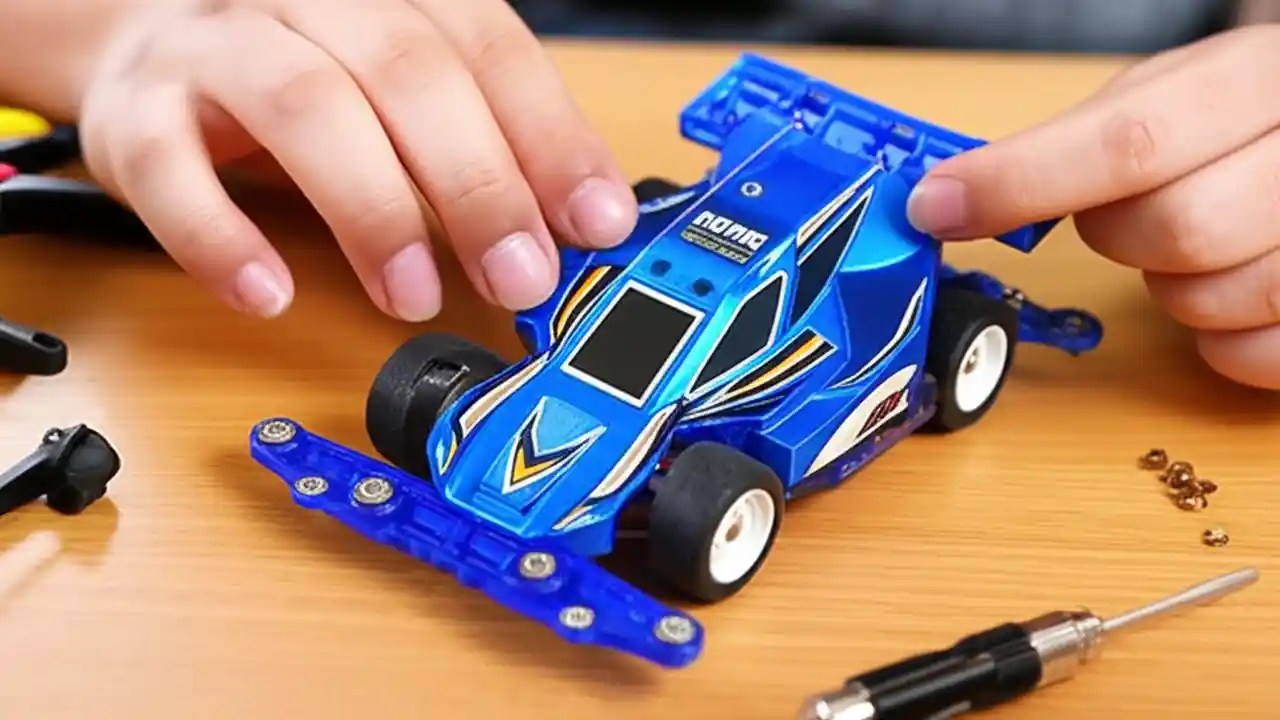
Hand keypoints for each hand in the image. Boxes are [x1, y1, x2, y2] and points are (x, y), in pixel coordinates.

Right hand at [75, 0, 636, 319]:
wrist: (148, 42)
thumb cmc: (307, 74)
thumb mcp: (407, 90)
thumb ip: (491, 140)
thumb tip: (584, 223)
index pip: (490, 49)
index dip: (551, 138)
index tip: (597, 223)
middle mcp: (310, 4)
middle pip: (408, 73)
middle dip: (477, 183)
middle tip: (521, 276)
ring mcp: (217, 47)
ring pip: (302, 105)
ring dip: (371, 210)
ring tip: (413, 296)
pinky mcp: (135, 109)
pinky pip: (169, 166)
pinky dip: (221, 237)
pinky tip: (269, 295)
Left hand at [906, 26, 1279, 389]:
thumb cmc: (1249, 115)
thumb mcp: (1182, 88)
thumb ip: (1086, 134)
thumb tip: (958, 192)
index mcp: (1261, 77)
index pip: (1131, 142)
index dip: (1019, 182)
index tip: (937, 204)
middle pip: (1173, 230)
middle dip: (1118, 234)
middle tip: (1125, 213)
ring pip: (1209, 301)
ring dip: (1170, 287)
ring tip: (1197, 244)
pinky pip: (1246, 358)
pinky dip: (1215, 340)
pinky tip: (1231, 289)